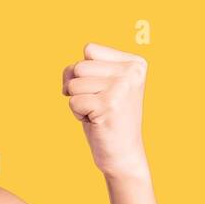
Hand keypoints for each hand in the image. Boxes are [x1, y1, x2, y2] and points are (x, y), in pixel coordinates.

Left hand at [63, 42, 150, 179]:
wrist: (123, 154)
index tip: (100, 90)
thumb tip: (69, 72)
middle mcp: (132, 71)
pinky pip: (73, 102)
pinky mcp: (109, 104)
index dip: (83, 72)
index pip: (89, 50)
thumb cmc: (107, 118)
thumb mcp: (101, 85)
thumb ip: (87, 68)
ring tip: (97, 113)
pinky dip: (78, 114)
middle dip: (79, 89)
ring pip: (74, 84)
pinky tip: (96, 121)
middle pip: (79, 66)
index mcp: (135, 63)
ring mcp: (122, 87)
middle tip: (98, 105)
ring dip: (78, 102)